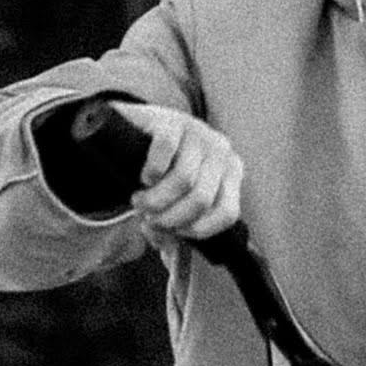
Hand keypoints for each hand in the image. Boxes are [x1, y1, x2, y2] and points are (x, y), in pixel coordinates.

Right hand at [116, 102, 244, 248]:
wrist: (135, 130)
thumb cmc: (162, 169)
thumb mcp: (175, 199)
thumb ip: (175, 226)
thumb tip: (165, 244)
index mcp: (230, 172)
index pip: (227, 213)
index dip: (197, 229)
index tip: (173, 231)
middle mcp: (220, 151)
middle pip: (201, 199)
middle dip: (170, 217)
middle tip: (149, 218)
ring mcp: (197, 133)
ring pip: (183, 180)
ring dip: (155, 200)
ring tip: (141, 201)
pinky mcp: (172, 121)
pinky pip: (165, 152)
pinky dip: (150, 172)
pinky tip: (144, 176)